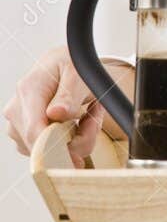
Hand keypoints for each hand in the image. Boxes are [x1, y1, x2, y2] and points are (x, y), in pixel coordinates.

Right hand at [4, 47, 133, 168]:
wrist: (62, 66)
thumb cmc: (70, 66)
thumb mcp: (77, 72)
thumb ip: (68, 94)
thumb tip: (55, 113)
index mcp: (28, 90)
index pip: (35, 130)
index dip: (56, 148)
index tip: (79, 155)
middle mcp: (16, 110)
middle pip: (44, 146)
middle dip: (77, 139)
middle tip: (95, 117)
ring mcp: (18, 126)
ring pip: (49, 152)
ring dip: (77, 140)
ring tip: (88, 114)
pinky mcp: (25, 137)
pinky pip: (50, 152)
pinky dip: (70, 142)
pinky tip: (77, 123)